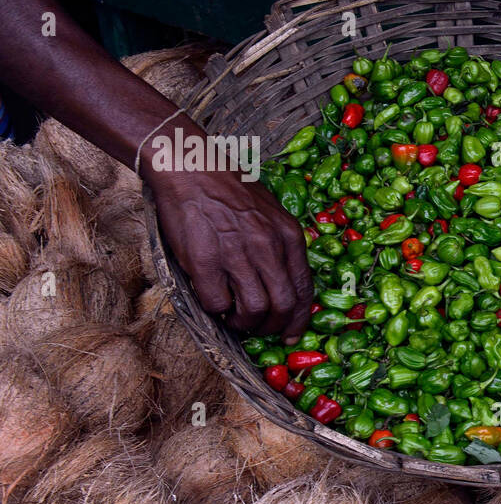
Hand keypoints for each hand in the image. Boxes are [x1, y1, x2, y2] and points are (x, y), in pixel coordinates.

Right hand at [149, 163, 313, 339]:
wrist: (193, 169)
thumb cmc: (232, 192)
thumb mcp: (273, 214)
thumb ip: (282, 247)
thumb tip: (285, 284)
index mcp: (289, 237)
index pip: (304, 290)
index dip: (299, 319)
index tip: (290, 334)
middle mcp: (268, 247)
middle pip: (282, 305)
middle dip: (273, 326)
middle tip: (259, 329)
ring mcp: (237, 255)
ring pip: (254, 310)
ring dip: (245, 324)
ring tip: (235, 319)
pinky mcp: (205, 261)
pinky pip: (217, 303)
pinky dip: (218, 312)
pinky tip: (214, 304)